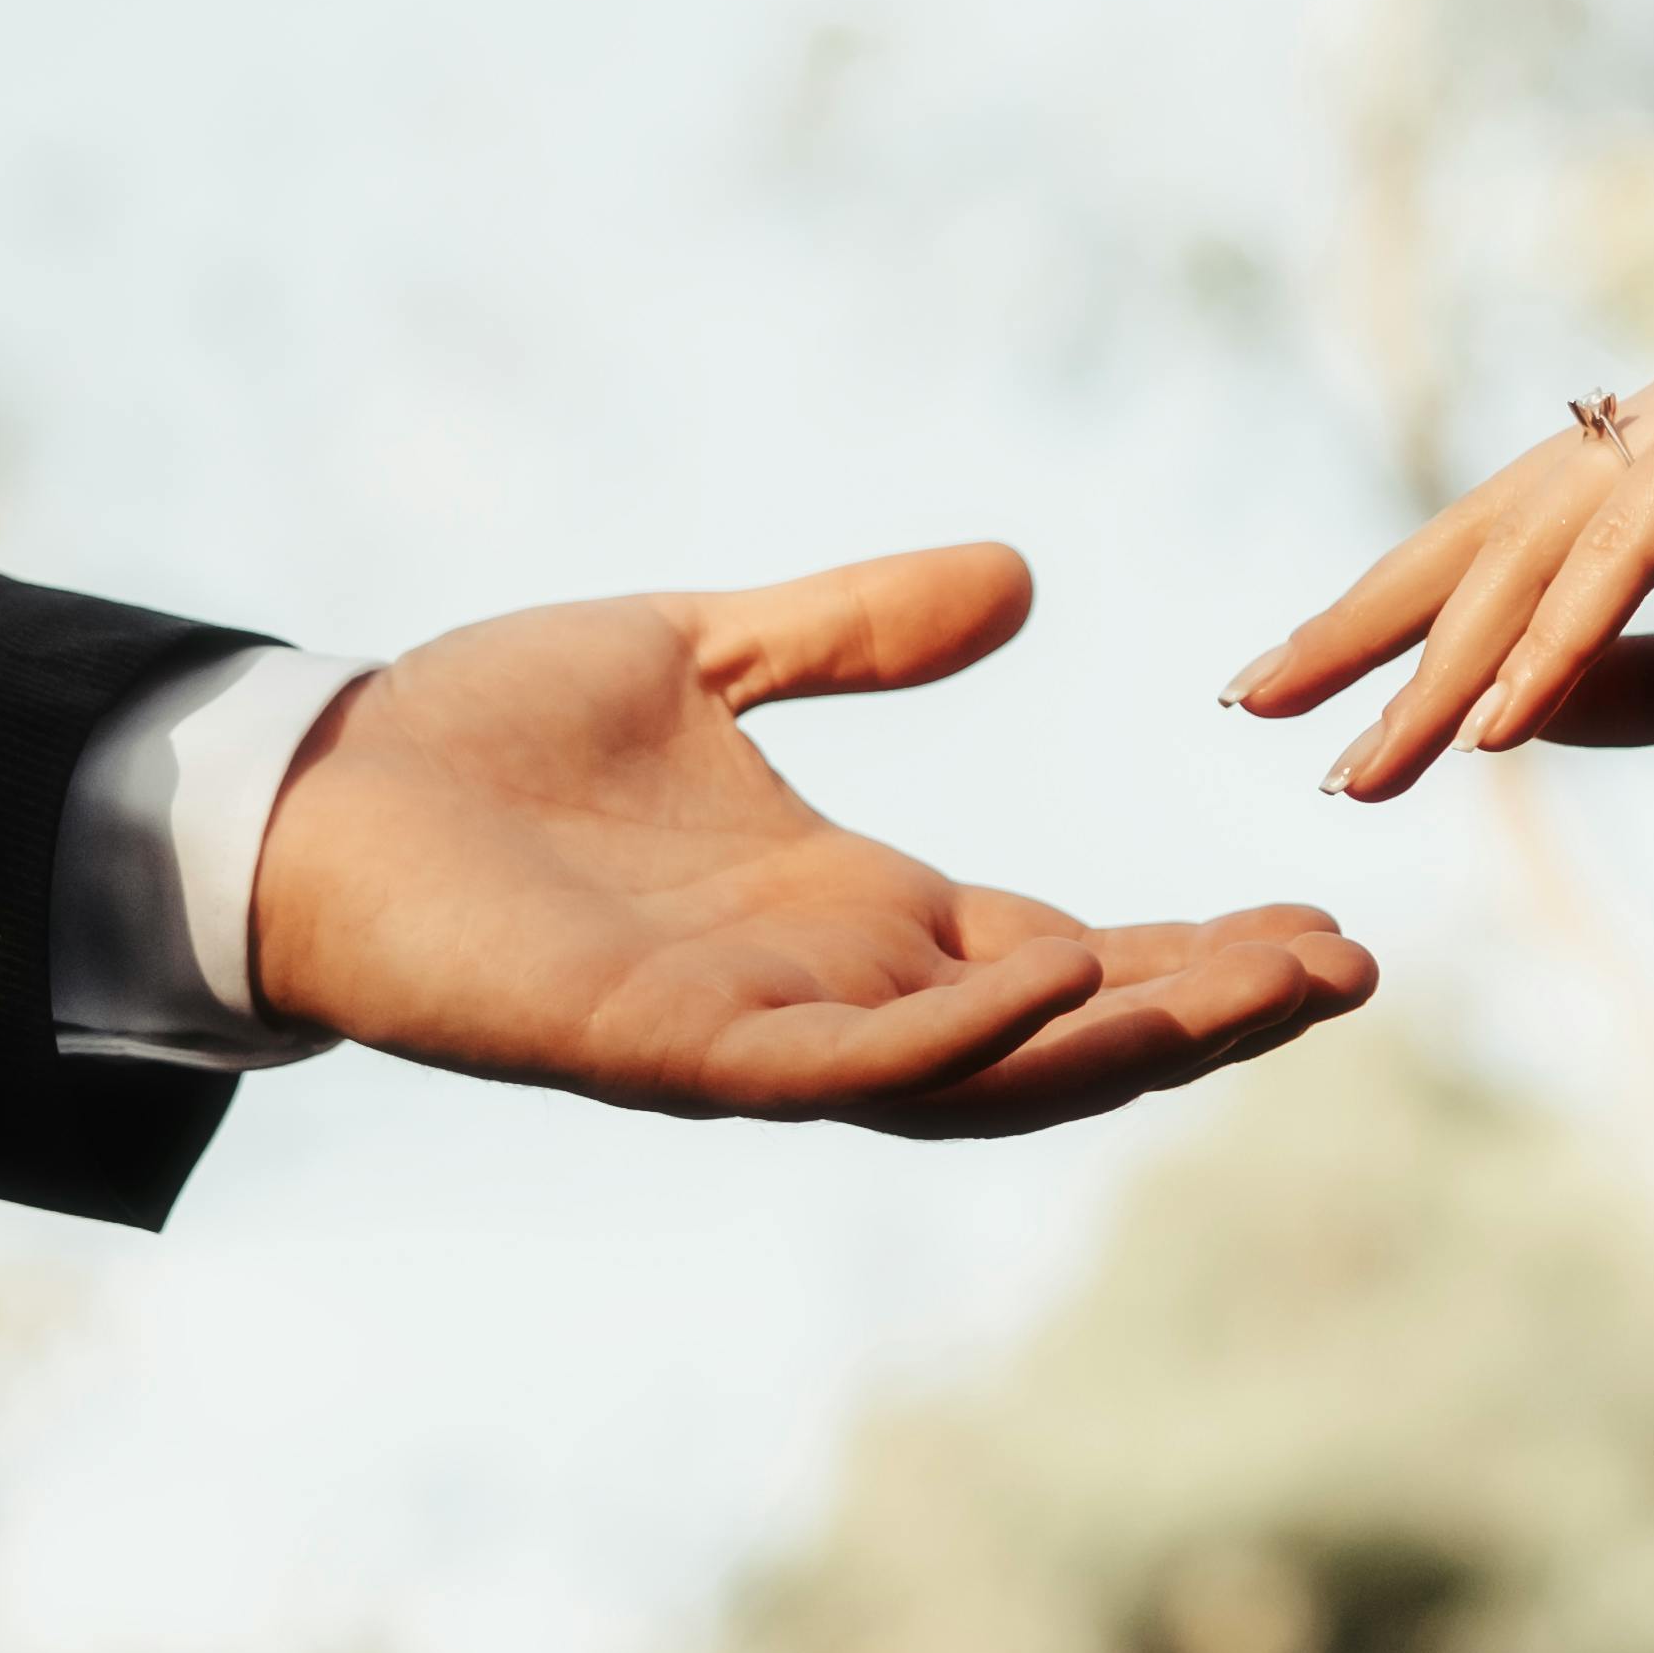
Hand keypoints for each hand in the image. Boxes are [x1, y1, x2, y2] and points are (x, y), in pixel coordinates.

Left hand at [255, 545, 1374, 1130]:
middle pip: (1061, 1036)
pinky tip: (1061, 967)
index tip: (1325, 927)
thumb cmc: (473, 742)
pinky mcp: (664, 1048)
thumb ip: (849, 631)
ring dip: (1126, 1041)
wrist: (304, 788)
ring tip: (1258, 983)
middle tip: (1350, 977)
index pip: (1066, 956)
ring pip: (981, 1072)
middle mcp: (822, 998)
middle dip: (1208, 1014)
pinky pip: (839, 1067)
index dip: (1194, 955)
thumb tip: (1016, 580)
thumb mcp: (701, 652)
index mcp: (848, 920)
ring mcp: (751, 1036)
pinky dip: (958, 1033)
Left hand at [1228, 337, 1653, 800]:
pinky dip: (1557, 643)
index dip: (1411, 630)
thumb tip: (1513, 719)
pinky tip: (1482, 732)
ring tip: (1357, 763)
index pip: (1520, 549)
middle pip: (1492, 532)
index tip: (1318, 714)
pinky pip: (1630, 553)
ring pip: (1543, 549)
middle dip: (1369, 628)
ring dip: (1443, 665)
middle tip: (1251, 705)